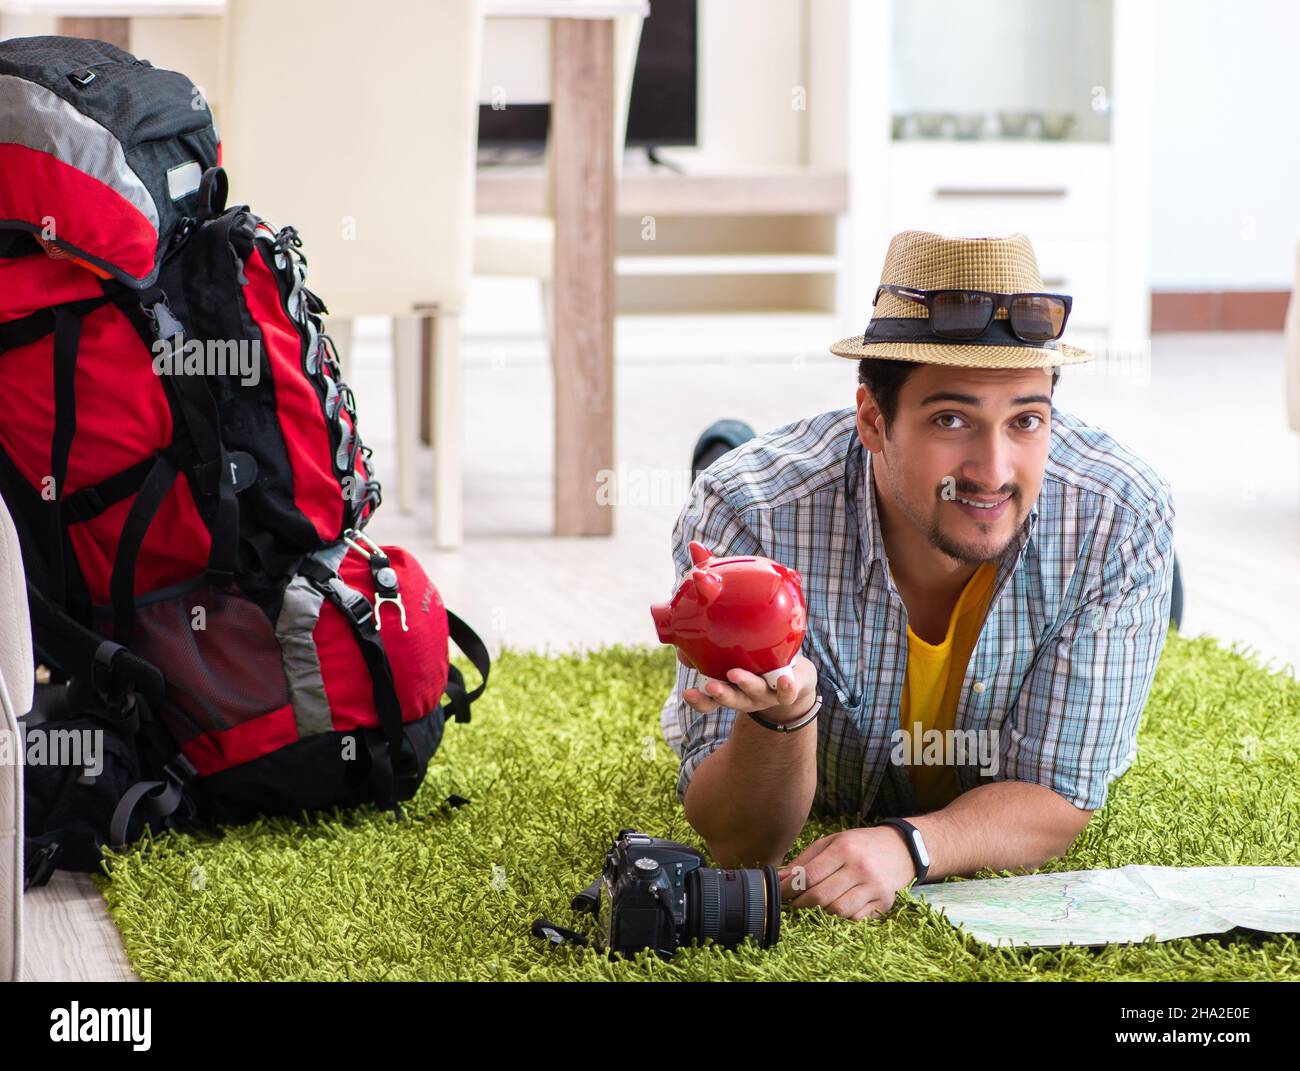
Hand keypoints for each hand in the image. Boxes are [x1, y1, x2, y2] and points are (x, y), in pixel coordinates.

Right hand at [682, 653, 816, 724]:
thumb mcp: (732, 660)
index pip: (710, 702)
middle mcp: (747, 697)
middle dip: (721, 694)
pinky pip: (788, 693)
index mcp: (731, 691)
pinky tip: (785, 680)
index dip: (699, 700)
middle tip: (711, 686)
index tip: (688, 693)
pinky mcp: (789, 690)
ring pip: (755, 693)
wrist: (795, 677)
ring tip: (735, 675)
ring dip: (746, 684)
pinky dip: (786, 688)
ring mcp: (767, 695)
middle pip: (732, 699)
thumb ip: (708, 653)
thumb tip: (682, 649)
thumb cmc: (757, 665)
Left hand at [775, 826, 916, 920]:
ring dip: (820, 911)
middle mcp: (860, 868)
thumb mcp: (832, 841)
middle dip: (801, 902)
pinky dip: (840, 916)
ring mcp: (874, 887)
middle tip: (794, 901)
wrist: (900, 848)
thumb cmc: (860, 844)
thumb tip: (778, 877)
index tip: (780, 892)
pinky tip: (836, 905)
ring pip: (837, 911)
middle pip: (821, 896)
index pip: (810, 875)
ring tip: (814, 904)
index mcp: (844, 849)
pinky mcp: (884, 903)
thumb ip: (805, 859)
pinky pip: (854, 919)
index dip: (790, 887)